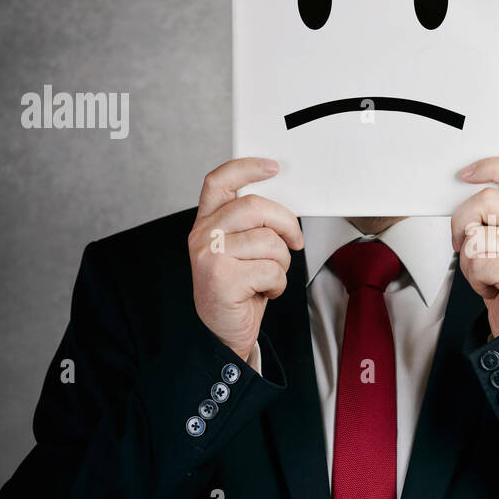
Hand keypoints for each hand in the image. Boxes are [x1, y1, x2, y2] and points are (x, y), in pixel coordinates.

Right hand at [188, 158, 304, 360]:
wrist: (221, 332)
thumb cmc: (236, 289)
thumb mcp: (238, 250)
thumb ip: (250, 226)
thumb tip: (283, 210)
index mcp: (207, 222)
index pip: (220, 181)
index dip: (246, 168)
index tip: (272, 167)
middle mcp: (203, 235)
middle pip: (255, 207)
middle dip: (286, 224)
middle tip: (295, 241)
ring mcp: (210, 256)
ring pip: (269, 241)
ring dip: (282, 262)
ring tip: (269, 275)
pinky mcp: (223, 279)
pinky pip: (271, 270)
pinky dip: (278, 284)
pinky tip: (265, 291)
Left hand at [451, 157, 498, 337]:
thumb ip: (495, 213)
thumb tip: (461, 192)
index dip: (490, 166)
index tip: (465, 175)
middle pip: (486, 199)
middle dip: (461, 221)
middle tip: (461, 241)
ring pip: (475, 236)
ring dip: (468, 260)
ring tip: (486, 271)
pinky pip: (476, 263)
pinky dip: (474, 280)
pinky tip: (491, 285)